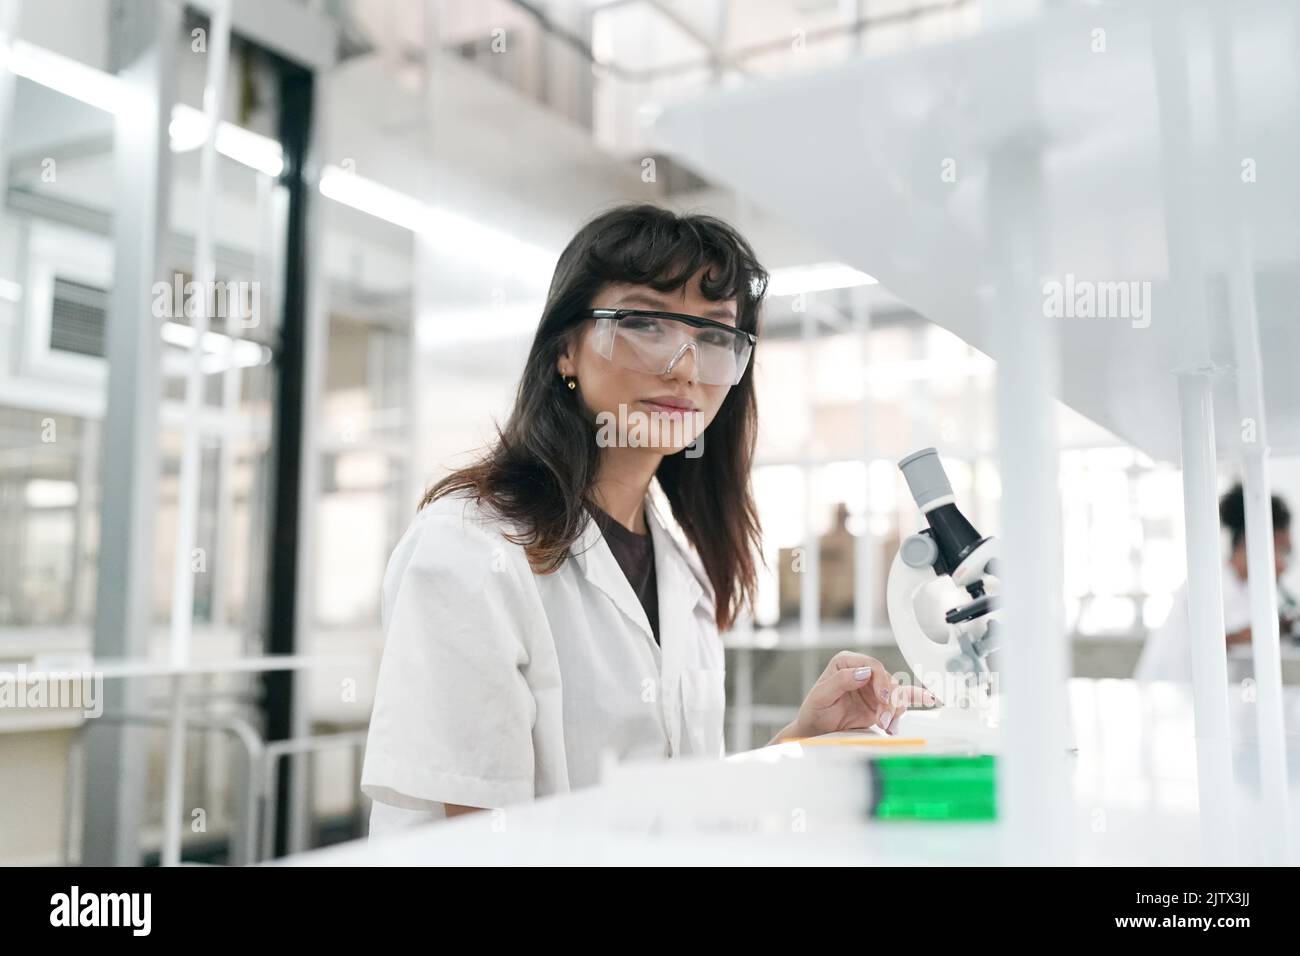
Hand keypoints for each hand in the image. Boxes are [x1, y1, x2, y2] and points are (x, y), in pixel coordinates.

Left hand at [786, 651, 937, 739]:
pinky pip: (901, 698)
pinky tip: (928, 699)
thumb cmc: (814, 712)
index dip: (881, 682)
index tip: (883, 700)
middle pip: (888, 680)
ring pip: (896, 693)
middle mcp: (862, 672)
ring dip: (896, 711)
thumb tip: (863, 672)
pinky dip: (913, 699)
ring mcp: (873, 688)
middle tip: (883, 721)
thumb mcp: (822, 696)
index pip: (872, 665)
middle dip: (889, 702)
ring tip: (888, 728)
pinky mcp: (880, 703)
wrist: (816, 731)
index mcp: (846, 663)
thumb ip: (840, 682)